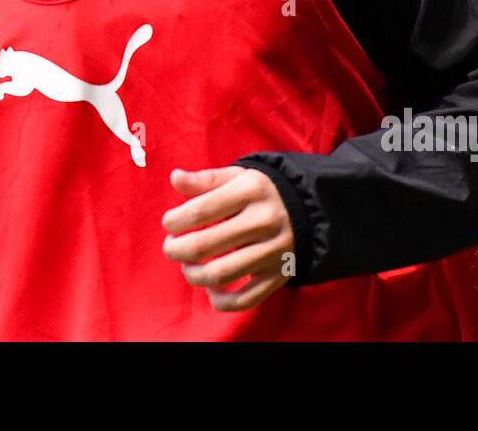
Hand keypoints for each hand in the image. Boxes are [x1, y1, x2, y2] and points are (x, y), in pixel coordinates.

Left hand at [161, 166, 294, 311]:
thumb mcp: (237, 176)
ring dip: (193, 275)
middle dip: (176, 250)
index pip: (200, 211)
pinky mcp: (280, 275)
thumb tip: (175, 178)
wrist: (309, 208)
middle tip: (171, 247)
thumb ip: (205, 180)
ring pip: (220, 274)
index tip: (169, 223)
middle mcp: (264, 221)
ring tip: (187, 266)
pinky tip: (211, 289)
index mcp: (250, 190)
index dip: (174, 221)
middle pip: (204, 245)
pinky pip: (245, 299)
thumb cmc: (259, 192)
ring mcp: (273, 251)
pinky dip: (222, 301)